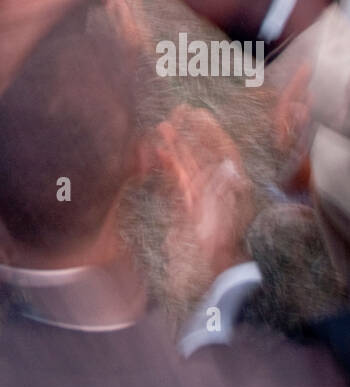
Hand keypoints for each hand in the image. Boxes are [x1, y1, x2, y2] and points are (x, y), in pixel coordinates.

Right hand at [156, 104, 254, 299]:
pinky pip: (177, 180)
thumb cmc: (217, 247)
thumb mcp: (223, 218)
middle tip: (179, 111)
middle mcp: (216, 188)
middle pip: (203, 153)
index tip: (198, 113)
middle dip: (192, 132)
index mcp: (229, 188)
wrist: (206, 274)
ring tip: (163, 126)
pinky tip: (158, 153)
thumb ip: (224, 191)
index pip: (222, 151)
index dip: (211, 131)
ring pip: (187, 164)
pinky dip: (168, 165)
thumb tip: (228, 164)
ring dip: (177, 145)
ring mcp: (200, 197)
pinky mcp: (186, 208)